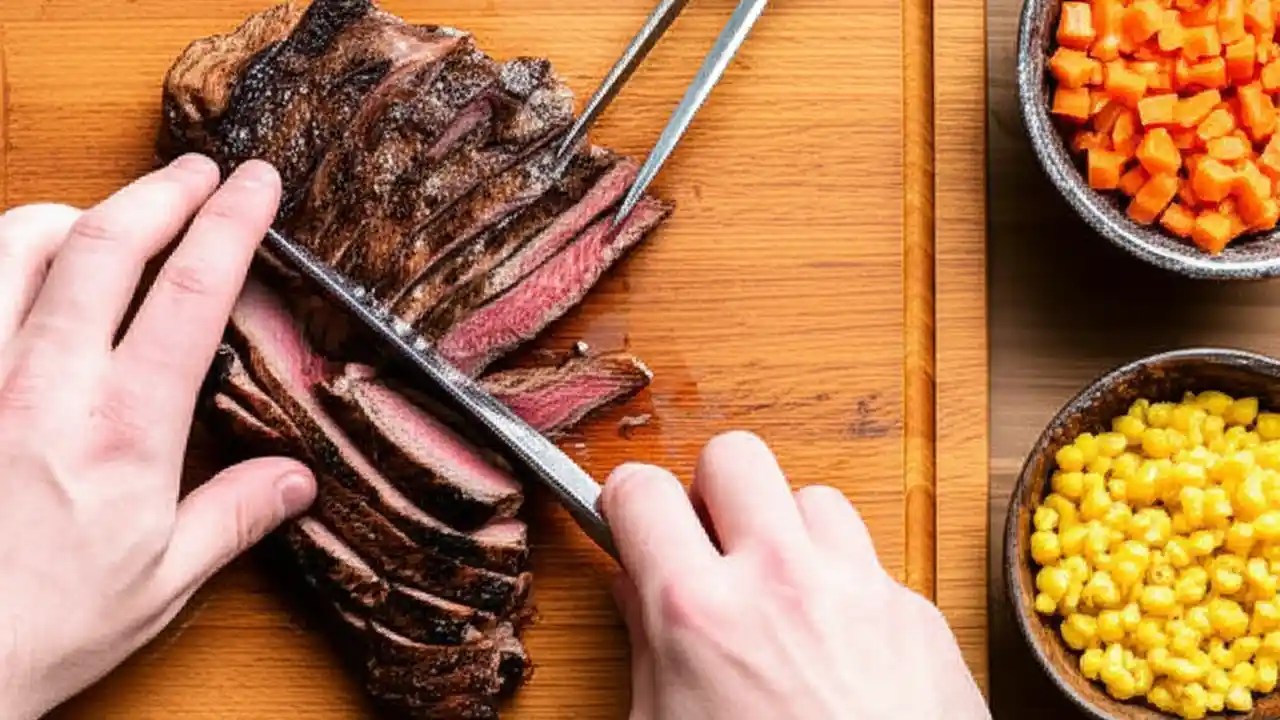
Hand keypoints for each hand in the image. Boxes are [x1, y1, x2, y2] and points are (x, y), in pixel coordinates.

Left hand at [0, 155, 316, 718]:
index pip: (192, 290)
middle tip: (196, 170)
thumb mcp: (161, 582)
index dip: (232, 222)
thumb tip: (294, 480)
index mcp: (123, 428)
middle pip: (104, 241)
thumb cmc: (38, 628)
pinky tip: (27, 273)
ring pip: (15, 243)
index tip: (256, 185)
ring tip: (107, 218)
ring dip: (73, 213)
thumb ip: (233, 516)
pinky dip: (5, 260)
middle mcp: (44, 385)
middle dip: (160, 189)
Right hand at [602, 431, 989, 719]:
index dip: (626, 502)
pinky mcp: (917, 611)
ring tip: (782, 595)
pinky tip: (838, 643)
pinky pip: (869, 560)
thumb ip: (645, 647)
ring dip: (787, 533)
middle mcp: (779, 580)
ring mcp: (857, 587)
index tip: (633, 522)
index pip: (639, 489)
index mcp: (697, 612)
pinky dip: (845, 585)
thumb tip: (636, 587)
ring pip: (812, 496)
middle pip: (735, 454)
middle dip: (713, 491)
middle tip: (711, 543)